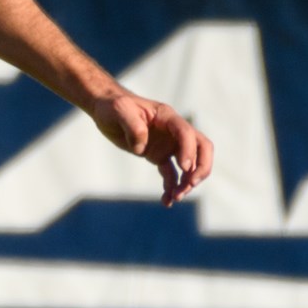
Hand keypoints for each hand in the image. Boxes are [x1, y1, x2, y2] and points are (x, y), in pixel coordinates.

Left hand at [89, 92, 213, 207]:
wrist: (105, 109)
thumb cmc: (113, 106)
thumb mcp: (119, 110)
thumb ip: (132, 124)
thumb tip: (142, 146)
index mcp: (167, 117)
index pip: (187, 133)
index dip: (189, 150)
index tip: (184, 168)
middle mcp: (173, 131)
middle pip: (201, 148)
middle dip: (201, 167)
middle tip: (191, 184)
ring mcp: (168, 145)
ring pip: (190, 165)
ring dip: (188, 182)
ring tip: (176, 198)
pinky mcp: (159, 156)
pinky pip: (172, 174)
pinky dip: (172, 188)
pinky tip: (167, 201)